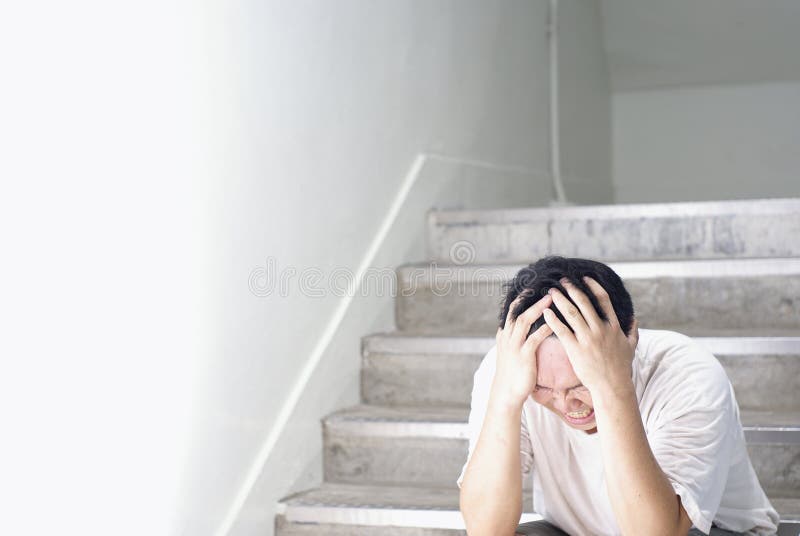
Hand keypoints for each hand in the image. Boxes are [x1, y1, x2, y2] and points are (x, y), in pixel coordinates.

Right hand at [491, 292, 553, 408]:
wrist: (506, 392)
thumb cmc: (513, 372)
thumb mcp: (511, 350)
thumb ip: (517, 337)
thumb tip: (525, 326)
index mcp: (504, 334)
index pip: (512, 310)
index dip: (522, 297)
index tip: (533, 287)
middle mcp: (507, 336)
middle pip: (517, 310)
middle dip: (530, 298)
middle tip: (544, 286)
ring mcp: (514, 345)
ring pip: (524, 320)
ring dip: (538, 308)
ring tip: (551, 298)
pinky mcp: (523, 356)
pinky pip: (534, 338)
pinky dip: (544, 328)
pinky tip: (554, 322)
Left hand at [543, 277, 638, 393]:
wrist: (612, 387)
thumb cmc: (621, 368)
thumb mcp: (631, 347)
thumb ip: (633, 332)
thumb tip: (635, 319)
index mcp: (613, 327)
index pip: (604, 300)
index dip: (594, 287)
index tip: (585, 278)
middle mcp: (600, 329)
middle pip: (584, 303)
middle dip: (572, 289)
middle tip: (562, 280)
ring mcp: (588, 339)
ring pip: (571, 313)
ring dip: (560, 300)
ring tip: (551, 291)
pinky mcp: (576, 349)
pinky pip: (562, 330)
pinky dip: (552, 319)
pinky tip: (545, 312)